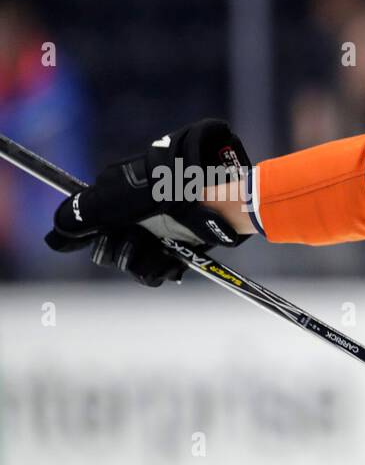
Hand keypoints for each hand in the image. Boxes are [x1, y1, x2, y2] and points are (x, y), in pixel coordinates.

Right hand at [45, 119, 251, 286]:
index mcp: (116, 201)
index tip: (108, 234)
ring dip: (146, 262)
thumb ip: (78, 216)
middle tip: (137, 236)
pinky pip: (159, 273)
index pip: (90, 230)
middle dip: (121, 250)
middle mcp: (134, 218)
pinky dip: (165, 269)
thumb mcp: (111, 198)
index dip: (94, 237)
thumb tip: (53, 239)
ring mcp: (157, 234)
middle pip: (109, 252)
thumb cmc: (159, 191)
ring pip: (133, 266)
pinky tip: (174, 259)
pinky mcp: (180, 249)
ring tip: (162, 248)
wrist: (211, 199)